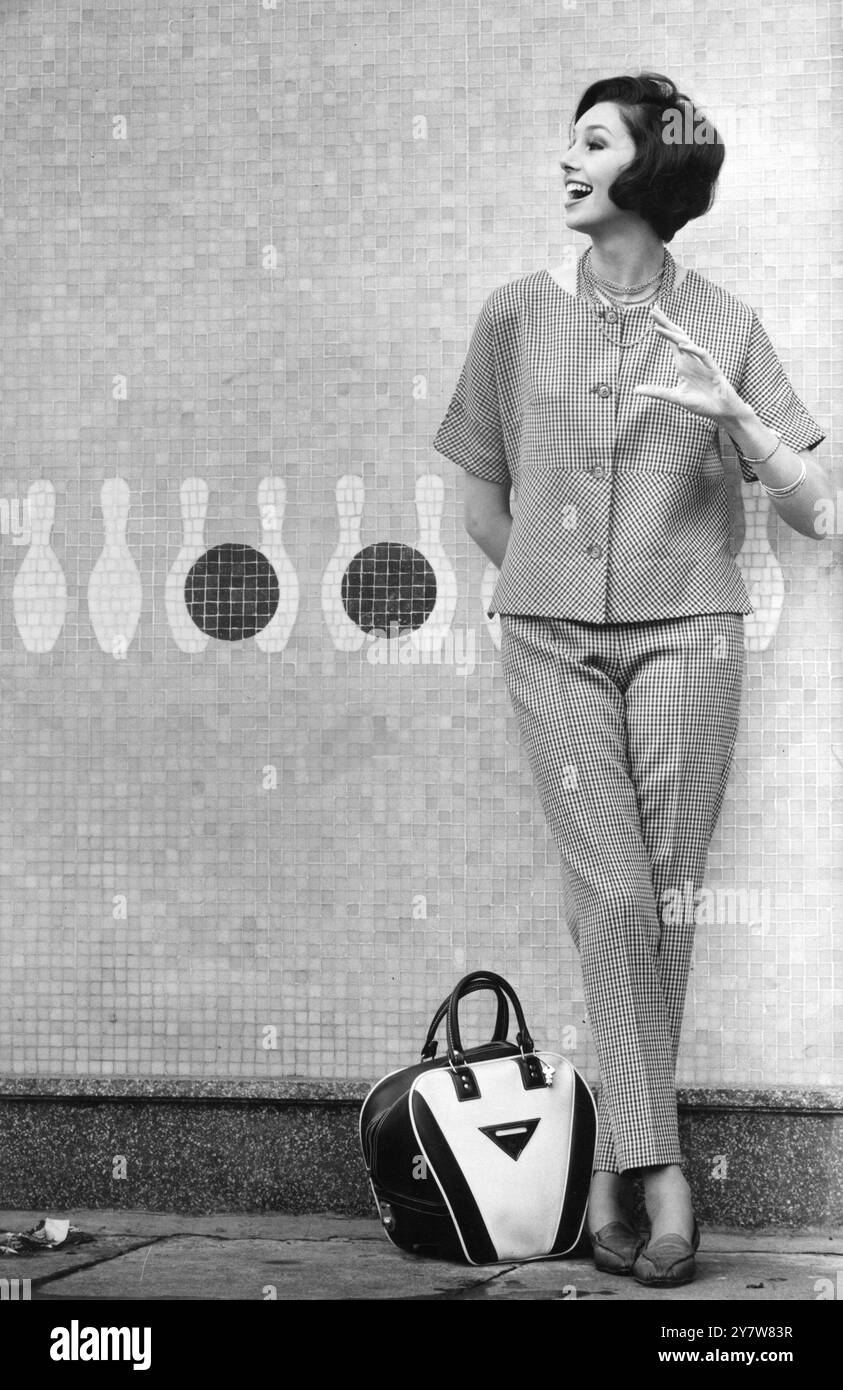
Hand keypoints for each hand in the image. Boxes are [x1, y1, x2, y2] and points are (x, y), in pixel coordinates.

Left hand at [633, 306, 744, 422]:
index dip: (662, 328)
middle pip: (678, 336)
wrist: (722, 411)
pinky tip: (681, 346)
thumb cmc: (701, 404)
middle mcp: (692, 360)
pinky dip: (693, 350)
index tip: (652, 315)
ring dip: (674, 335)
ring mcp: (702, 363)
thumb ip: (656, 392)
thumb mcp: (674, 397)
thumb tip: (635, 390)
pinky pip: (703, 356)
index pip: (671, 341)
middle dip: (665, 323)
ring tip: (660, 326)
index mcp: (683, 364)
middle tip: (653, 310)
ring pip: (688, 343)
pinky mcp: (713, 370)